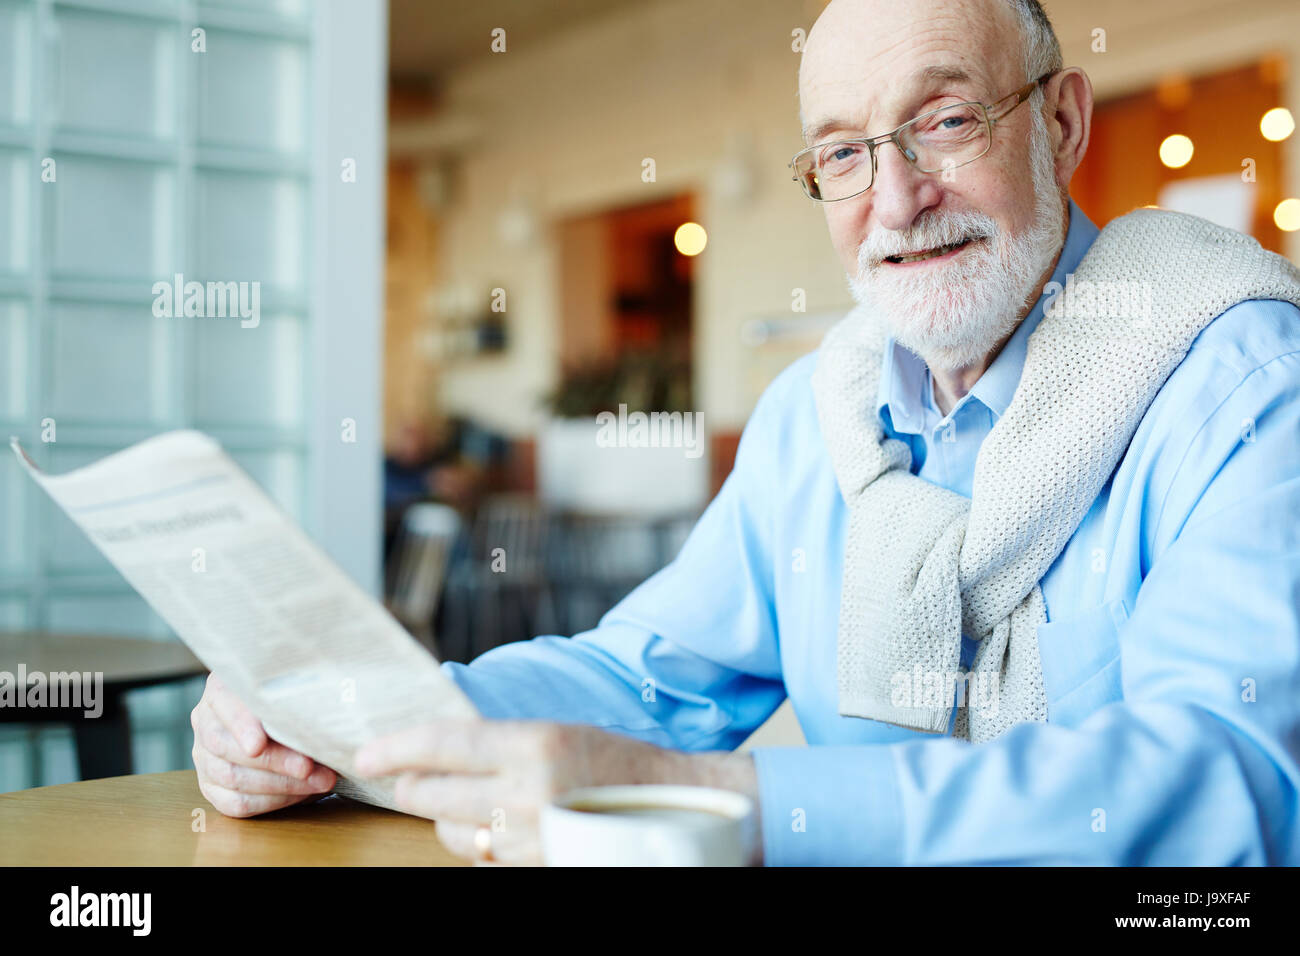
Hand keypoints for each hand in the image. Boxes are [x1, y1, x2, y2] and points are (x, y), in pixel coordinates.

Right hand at [191, 673, 336, 817]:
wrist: (292, 721)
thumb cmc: (297, 700)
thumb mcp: (298, 688)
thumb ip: (300, 697)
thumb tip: (323, 719)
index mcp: (221, 687)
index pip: (221, 701)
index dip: (239, 724)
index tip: (258, 744)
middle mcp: (206, 720)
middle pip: (225, 746)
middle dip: (273, 760)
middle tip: (309, 766)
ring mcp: (204, 756)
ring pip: (231, 777)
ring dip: (281, 784)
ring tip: (320, 781)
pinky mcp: (212, 787)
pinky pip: (235, 803)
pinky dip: (272, 801)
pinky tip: (301, 794)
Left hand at [353, 719, 760, 865]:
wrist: (675, 807)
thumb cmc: (617, 761)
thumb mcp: (558, 732)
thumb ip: (499, 740)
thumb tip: (437, 743)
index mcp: (534, 744)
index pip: (442, 744)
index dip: (395, 748)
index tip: (368, 753)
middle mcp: (528, 793)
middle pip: (432, 794)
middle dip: (412, 784)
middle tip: (406, 776)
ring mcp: (531, 839)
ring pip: (452, 833)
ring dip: (446, 818)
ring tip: (466, 802)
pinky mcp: (537, 868)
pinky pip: (482, 860)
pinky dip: (478, 843)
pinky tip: (495, 826)